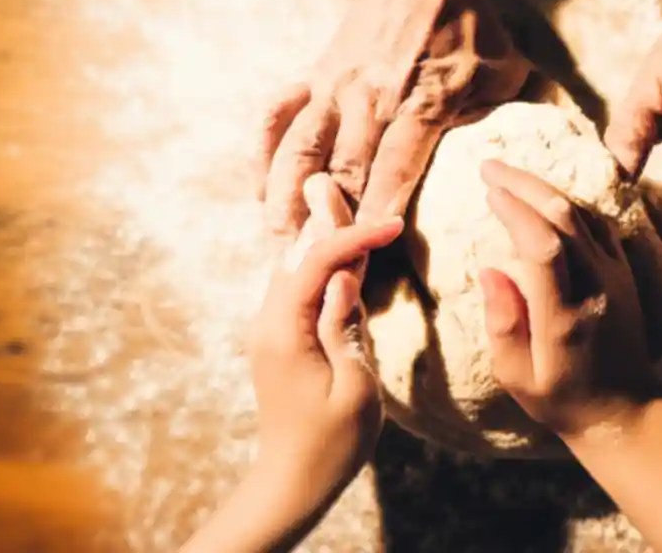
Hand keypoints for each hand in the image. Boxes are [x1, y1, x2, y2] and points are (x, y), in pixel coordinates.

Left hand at [246, 182, 401, 491]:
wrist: (293, 481)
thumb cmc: (331, 443)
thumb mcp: (353, 387)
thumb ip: (345, 326)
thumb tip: (343, 276)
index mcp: (285, 331)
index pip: (318, 263)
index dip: (354, 236)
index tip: (392, 225)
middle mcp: (268, 323)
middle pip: (297, 256)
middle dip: (325, 220)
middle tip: (334, 179)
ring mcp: (270, 331)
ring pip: (294, 269)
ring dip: (320, 239)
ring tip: (331, 198)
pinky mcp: (279, 340)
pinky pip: (297, 289)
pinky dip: (317, 265)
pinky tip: (333, 252)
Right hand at [258, 0, 530, 232]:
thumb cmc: (466, 22)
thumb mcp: (504, 67)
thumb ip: (515, 116)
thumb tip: (542, 162)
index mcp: (425, 100)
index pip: (397, 164)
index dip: (380, 205)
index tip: (368, 246)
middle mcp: (374, 98)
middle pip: (344, 167)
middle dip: (329, 217)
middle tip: (318, 265)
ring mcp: (338, 88)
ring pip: (302, 148)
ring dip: (287, 195)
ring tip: (279, 238)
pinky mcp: (314, 78)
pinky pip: (280, 117)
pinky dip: (265, 152)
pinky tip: (259, 190)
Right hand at [476, 160, 661, 440]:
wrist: (626, 412)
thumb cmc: (563, 400)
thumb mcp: (517, 378)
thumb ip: (502, 324)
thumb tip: (490, 268)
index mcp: (565, 316)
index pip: (544, 247)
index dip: (517, 212)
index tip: (489, 191)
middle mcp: (596, 287)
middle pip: (564, 218)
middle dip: (524, 184)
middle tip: (489, 165)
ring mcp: (615, 276)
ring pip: (583, 215)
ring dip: (545, 188)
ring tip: (510, 173)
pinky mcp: (624, 273)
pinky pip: (599, 224)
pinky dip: (570, 202)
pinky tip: (546, 195)